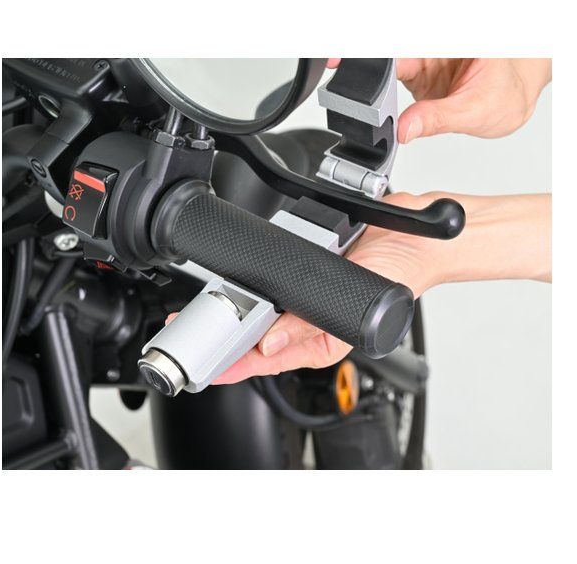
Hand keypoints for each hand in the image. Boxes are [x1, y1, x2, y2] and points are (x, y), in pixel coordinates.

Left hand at [208, 191, 550, 384]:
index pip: (268, 362)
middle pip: (254, 340)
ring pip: (257, 313)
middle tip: (188, 331)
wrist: (413, 237)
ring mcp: (302, 300)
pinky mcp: (300, 274)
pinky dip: (248, 285)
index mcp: (322, 343)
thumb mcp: (361, 305)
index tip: (204, 364)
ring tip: (201, 312)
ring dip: (230, 311)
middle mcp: (308, 325)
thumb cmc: (399, 274)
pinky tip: (232, 283)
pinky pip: (269, 284)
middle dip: (220, 339)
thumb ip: (317, 326)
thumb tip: (273, 343)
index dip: (232, 365)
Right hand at [327, 58, 551, 142]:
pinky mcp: (413, 74)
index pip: (399, 47)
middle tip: (341, 81)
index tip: (343, 60)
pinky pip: (385, 80)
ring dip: (371, 86)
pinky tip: (378, 106)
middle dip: (362, 67)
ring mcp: (420, 60)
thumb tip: (404, 129)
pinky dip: (375, 97)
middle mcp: (430, 48)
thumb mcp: (476, 110)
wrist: (514, 98)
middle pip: (385, 55)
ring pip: (381, 67)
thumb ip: (437, 118)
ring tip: (367, 106)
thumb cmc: (508, 92)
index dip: (369, 54)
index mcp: (448, 43)